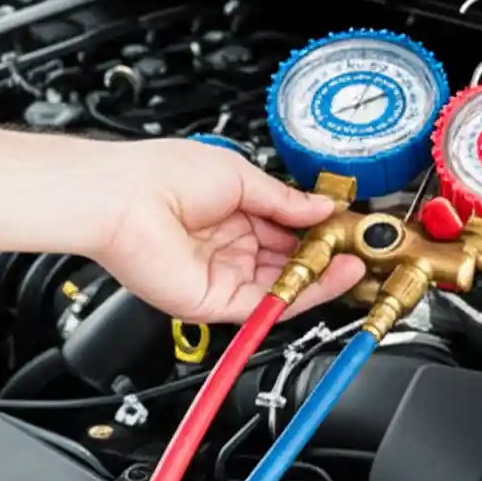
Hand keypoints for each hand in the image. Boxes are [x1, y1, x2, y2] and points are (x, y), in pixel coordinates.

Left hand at [94, 139, 365, 322]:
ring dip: (322, 277)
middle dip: (324, 255)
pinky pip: (269, 305)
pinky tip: (331, 278)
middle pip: (287, 260)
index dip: (317, 228)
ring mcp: (222, 275)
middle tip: (357, 248)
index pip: (285, 227)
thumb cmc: (161, 176)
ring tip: (354, 263)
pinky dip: (304, 294)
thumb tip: (321, 205)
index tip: (345, 225)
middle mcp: (227, 246)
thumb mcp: (240, 175)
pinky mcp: (216, 301)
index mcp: (230, 211)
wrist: (124, 199)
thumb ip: (285, 200)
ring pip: (283, 285)